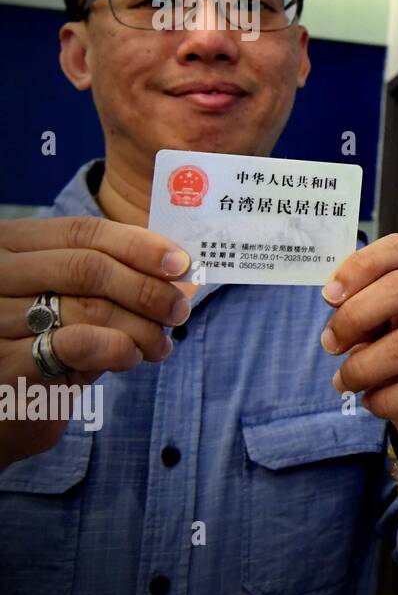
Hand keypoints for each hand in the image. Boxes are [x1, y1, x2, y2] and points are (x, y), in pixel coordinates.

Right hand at [0, 217, 191, 464]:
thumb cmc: (38, 348)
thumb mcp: (73, 306)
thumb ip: (116, 285)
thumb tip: (182, 273)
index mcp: (14, 245)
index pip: (84, 232)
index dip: (139, 245)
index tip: (181, 264)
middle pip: (88, 267)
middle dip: (146, 289)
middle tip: (178, 312)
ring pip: (87, 307)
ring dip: (139, 327)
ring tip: (159, 345)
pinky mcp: (3, 362)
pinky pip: (73, 344)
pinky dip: (114, 348)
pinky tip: (130, 357)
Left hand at [321, 234, 397, 461]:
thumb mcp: (387, 320)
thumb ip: (366, 303)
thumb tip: (336, 299)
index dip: (360, 266)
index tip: (329, 296)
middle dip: (354, 316)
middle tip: (330, 343)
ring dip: (361, 367)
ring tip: (345, 381)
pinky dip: (383, 400)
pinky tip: (372, 400)